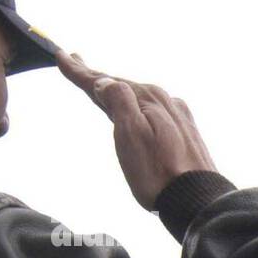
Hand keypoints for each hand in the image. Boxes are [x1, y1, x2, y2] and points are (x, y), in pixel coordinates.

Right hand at [57, 51, 217, 209]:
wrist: (197, 200)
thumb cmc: (158, 173)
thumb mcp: (130, 133)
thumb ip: (119, 101)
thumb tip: (106, 82)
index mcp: (148, 98)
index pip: (106, 82)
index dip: (80, 72)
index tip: (60, 57)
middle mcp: (164, 101)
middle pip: (121, 86)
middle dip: (96, 76)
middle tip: (74, 61)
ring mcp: (176, 116)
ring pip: (136, 96)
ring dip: (115, 88)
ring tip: (97, 80)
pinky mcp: (184, 132)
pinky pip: (151, 109)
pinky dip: (134, 103)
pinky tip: (131, 104)